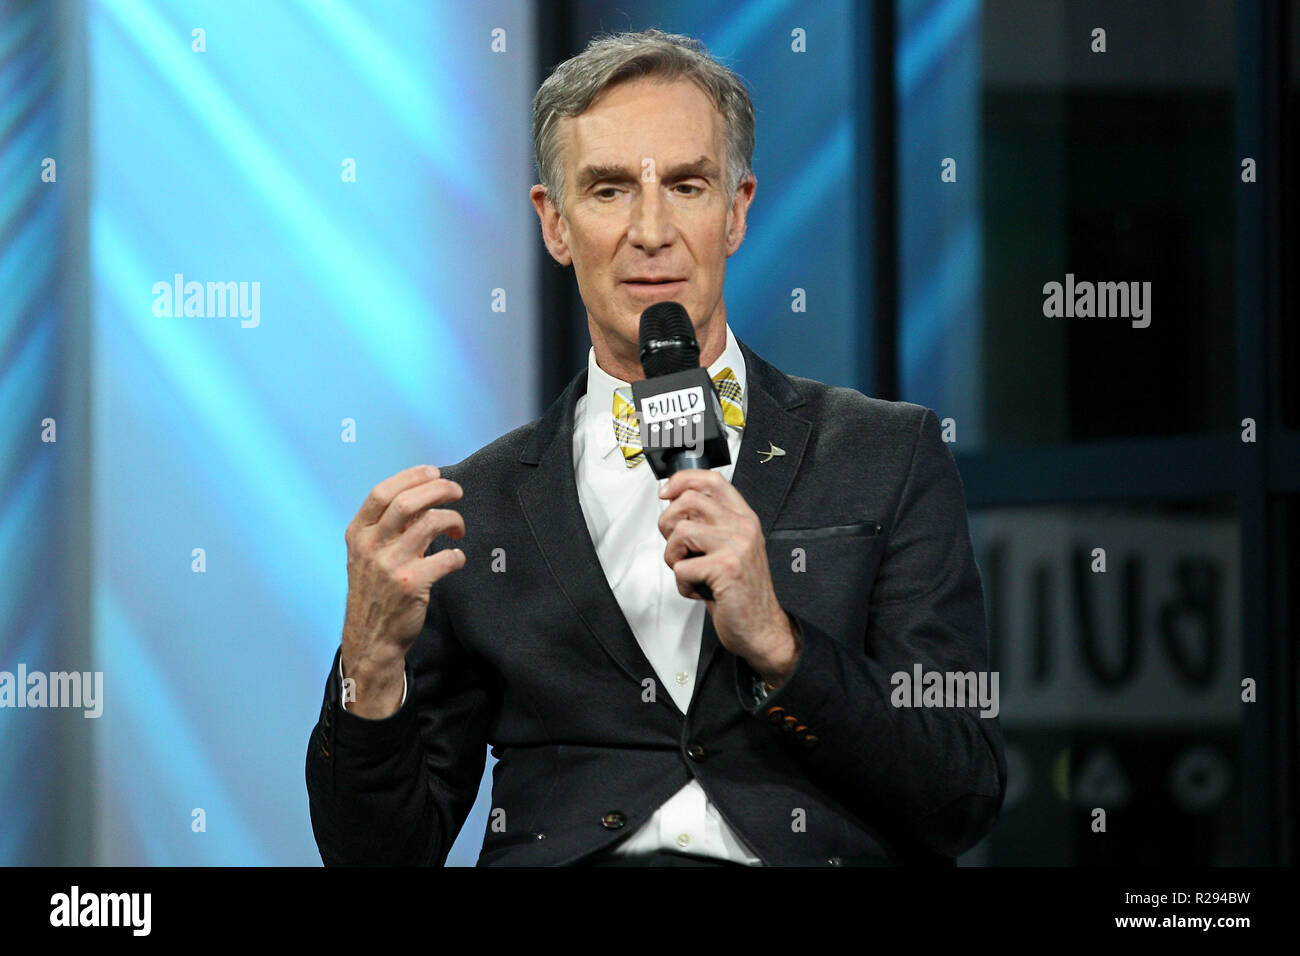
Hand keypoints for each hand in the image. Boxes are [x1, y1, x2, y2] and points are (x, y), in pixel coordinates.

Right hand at [340, 465, 466, 716]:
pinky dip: (458, 554)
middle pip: (408, 501)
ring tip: (458, 529)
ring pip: (431, 523)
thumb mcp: (367, 555)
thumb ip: (387, 527)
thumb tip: (423, 496)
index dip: (411, 477)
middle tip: (457, 491)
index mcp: (358, 534)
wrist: (370, 638)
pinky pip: (447, 558)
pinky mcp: (412, 585)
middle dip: (439, 489)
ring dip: (453, 519)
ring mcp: (391, 565)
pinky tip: (456, 559)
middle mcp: (371, 546)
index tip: (434, 472)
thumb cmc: (374, 591)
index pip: (382, 492)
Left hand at [657, 470, 799, 683]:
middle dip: (668, 523)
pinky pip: (682, 568)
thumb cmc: (741, 590)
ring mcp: (736, 546)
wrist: (762, 627)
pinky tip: (698, 591)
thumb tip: (674, 504)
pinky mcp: (726, 568)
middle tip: (676, 546)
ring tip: (689, 572)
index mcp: (744, 518)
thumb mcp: (730, 548)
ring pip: (680, 532)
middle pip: (689, 501)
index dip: (683, 480)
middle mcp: (743, 527)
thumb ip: (710, 525)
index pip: (713, 480)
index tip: (666, 492)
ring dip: (673, 557)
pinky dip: (682, 585)